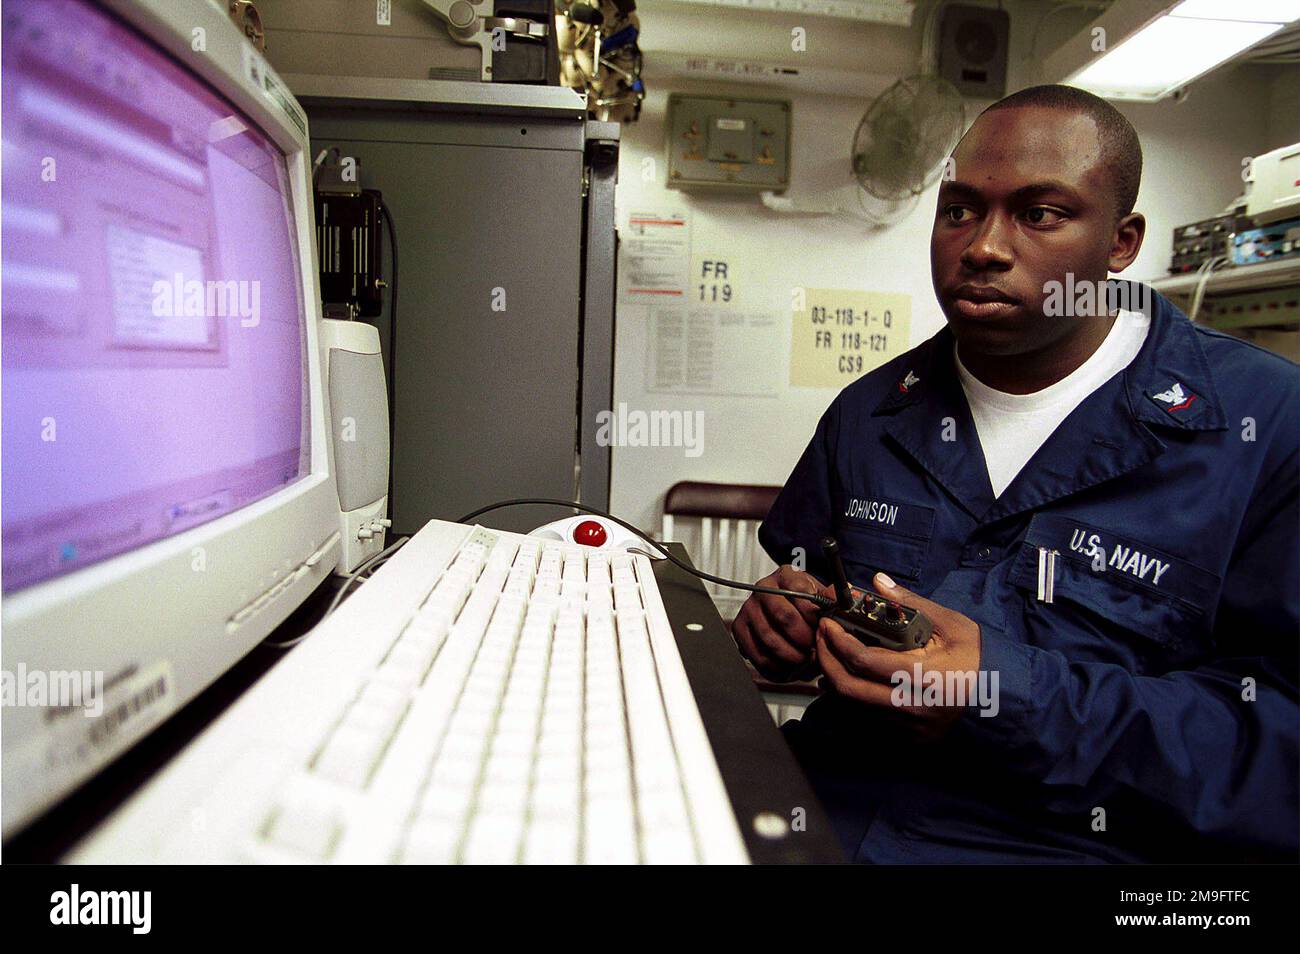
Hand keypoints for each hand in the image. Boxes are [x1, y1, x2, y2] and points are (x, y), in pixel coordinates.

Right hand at [731, 565, 834, 681]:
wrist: (785, 616)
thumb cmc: (806, 607)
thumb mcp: (821, 597)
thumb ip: (831, 598)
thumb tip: (839, 595)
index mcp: (786, 576)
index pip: (800, 592)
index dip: (814, 615)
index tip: (824, 628)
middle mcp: (763, 588)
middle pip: (785, 617)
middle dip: (805, 639)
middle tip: (815, 649)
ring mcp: (749, 608)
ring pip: (771, 639)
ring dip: (793, 656)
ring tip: (805, 659)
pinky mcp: (739, 629)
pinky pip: (758, 655)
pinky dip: (777, 667)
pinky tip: (790, 666)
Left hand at [816, 573, 982, 739]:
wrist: (1005, 697)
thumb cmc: (979, 657)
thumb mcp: (949, 624)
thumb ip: (910, 603)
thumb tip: (878, 581)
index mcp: (921, 675)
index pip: (864, 660)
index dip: (838, 641)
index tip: (828, 623)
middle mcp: (911, 706)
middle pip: (849, 689)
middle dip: (826, 660)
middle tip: (822, 638)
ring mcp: (909, 727)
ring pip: (854, 707)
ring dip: (836, 680)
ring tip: (833, 654)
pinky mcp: (910, 738)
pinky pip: (869, 718)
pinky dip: (855, 697)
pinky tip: (853, 677)